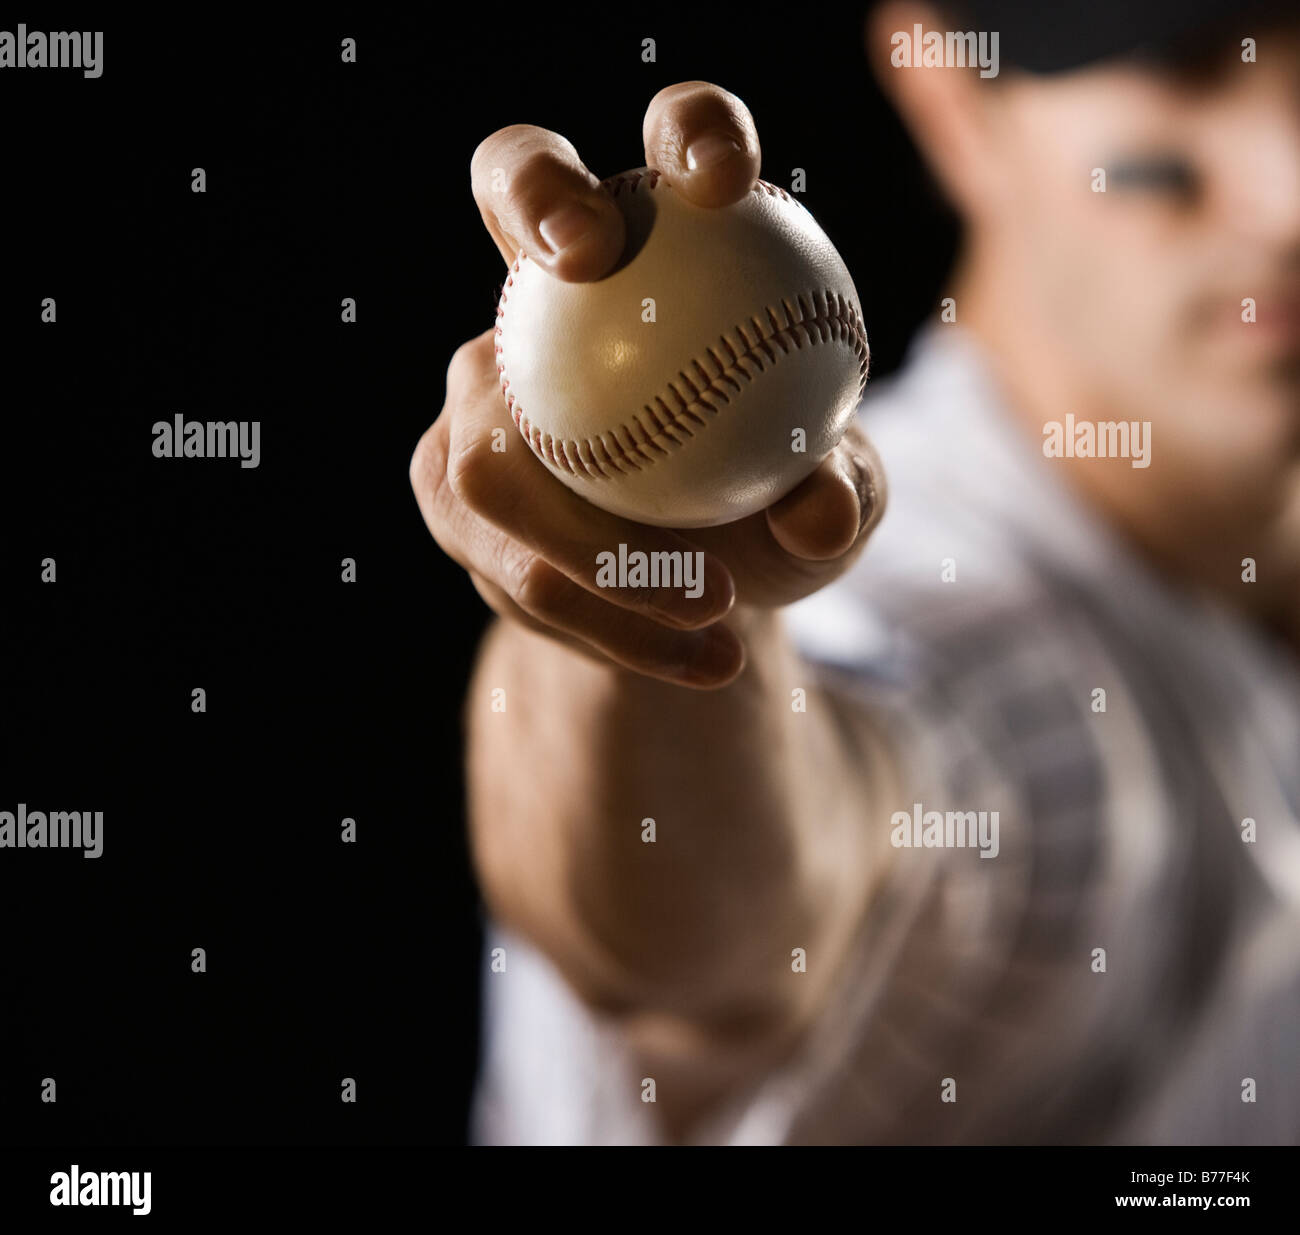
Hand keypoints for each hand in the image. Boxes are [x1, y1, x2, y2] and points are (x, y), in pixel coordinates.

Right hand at [411, 82, 885, 688]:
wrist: (699, 604)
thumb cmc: (776, 519)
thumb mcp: (836, 509)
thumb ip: (838, 489)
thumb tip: (816, 505)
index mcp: (663, 261)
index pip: (670, 144)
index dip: (686, 129)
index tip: (725, 187)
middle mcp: (551, 298)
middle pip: (508, 180)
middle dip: (532, 191)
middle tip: (583, 254)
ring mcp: (483, 386)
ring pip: (492, 446)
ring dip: (601, 546)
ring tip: (717, 610)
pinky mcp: (452, 484)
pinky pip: (513, 561)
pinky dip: (609, 621)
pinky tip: (700, 659)